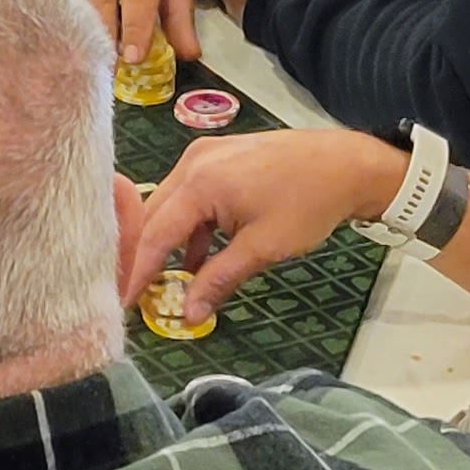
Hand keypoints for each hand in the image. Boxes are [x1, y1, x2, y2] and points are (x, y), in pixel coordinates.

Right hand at [124, 129, 405, 321]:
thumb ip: (219, 279)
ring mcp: (206, 155)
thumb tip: (189, 314)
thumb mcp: (262, 248)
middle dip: (145, 255)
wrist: (345, 164)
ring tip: (164, 281)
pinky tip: (197, 257)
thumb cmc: (307, 204)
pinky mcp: (219, 158)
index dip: (137, 270)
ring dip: (169, 241)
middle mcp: (193, 162)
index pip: (155, 232)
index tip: (123, 301)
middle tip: (138, 293)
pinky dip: (190, 226)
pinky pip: (191, 195)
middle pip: (155, 214)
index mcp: (200, 181)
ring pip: (172, 205)